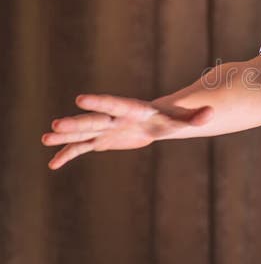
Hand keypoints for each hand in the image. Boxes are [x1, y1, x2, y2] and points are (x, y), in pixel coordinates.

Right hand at [41, 94, 213, 169]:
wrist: (155, 121)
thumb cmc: (168, 119)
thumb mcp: (181, 122)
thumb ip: (195, 118)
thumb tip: (212, 115)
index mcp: (130, 111)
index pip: (114, 105)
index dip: (98, 103)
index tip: (81, 98)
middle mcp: (113, 119)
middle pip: (93, 121)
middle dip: (75, 124)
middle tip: (55, 124)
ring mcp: (104, 130)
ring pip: (82, 134)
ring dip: (65, 137)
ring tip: (45, 138)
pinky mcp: (101, 141)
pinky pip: (81, 149)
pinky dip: (68, 155)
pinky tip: (53, 164)